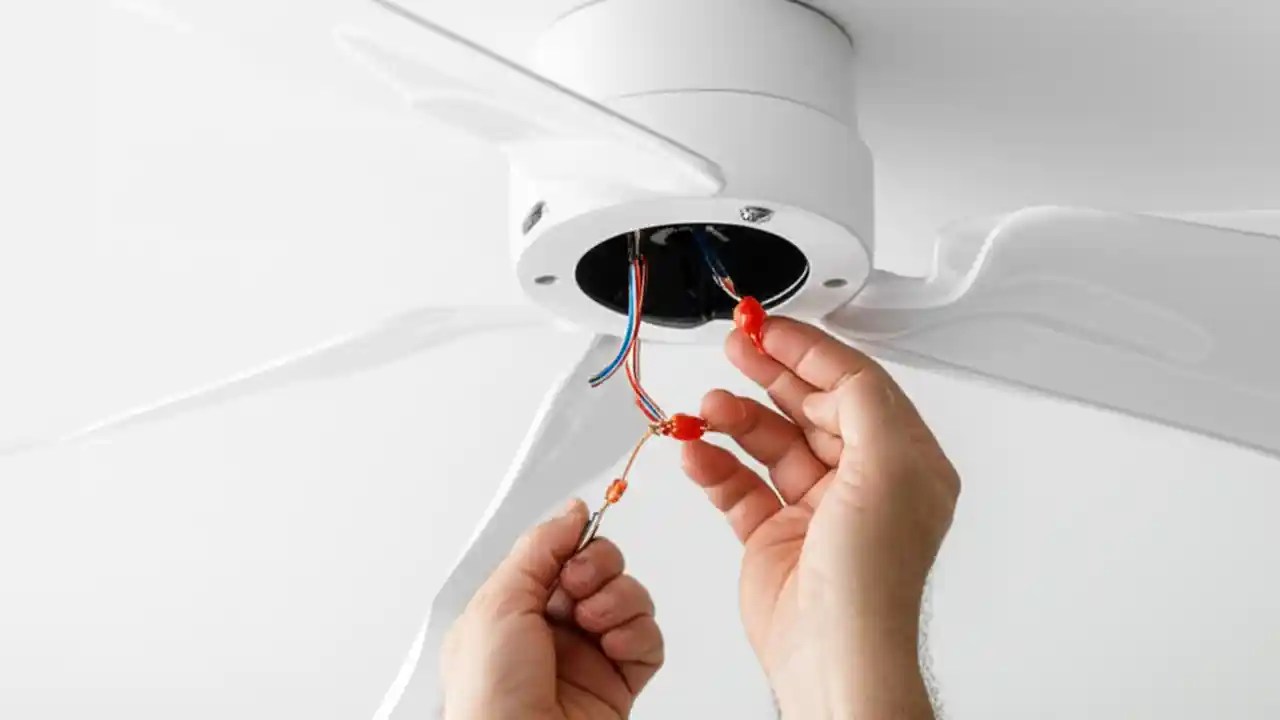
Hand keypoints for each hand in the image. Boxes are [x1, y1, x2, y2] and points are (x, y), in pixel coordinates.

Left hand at [441, 499, 663, 719]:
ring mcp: (588, 656)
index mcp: (513, 608)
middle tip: (580, 588)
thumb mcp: (497, 603)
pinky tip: (616, 645)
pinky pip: (649, 640)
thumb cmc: (490, 696)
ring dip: (620, 600)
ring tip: (595, 623)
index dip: (576, 543)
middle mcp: (551, 629)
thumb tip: (573, 511)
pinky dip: (640, 634)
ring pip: (630, 599)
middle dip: (600, 568)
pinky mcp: (619, 683)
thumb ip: (539, 548)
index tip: (576, 545)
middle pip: (601, 569)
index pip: (560, 553)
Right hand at [682, 318, 959, 718]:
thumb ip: (865, 403)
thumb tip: (835, 369)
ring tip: (706, 410)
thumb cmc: (870, 580)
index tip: (770, 328)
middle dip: (769, 374)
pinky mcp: (773, 534)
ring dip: (734, 420)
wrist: (830, 655)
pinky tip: (696, 451)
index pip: (854, 385)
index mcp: (902, 461)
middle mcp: (861, 480)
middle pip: (809, 405)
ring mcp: (814, 507)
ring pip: (767, 441)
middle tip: (735, 346)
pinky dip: (713, 464)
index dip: (810, 351)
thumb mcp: (887, 469)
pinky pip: (737, 484)